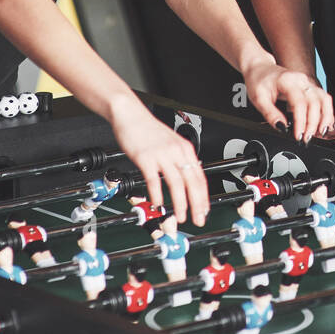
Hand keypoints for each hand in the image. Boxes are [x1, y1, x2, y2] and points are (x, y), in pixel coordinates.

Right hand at [110, 97, 207, 225]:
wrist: (130, 114)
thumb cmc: (148, 130)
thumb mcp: (170, 143)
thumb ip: (178, 160)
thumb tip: (186, 179)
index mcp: (185, 149)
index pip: (200, 177)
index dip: (204, 196)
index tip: (204, 210)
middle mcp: (176, 152)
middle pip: (192, 182)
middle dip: (197, 204)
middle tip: (198, 219)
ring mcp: (161, 154)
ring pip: (176, 183)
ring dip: (180, 203)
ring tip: (180, 217)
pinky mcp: (145, 157)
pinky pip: (154, 180)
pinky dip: (157, 194)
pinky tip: (158, 204)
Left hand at [242, 60, 334, 142]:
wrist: (260, 68)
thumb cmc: (258, 81)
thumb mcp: (258, 99)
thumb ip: (270, 114)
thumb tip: (282, 128)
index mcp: (287, 81)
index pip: (300, 103)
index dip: (301, 121)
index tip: (298, 135)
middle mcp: (301, 80)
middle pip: (315, 102)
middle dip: (314, 123)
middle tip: (307, 138)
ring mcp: (307, 83)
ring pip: (324, 99)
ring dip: (325, 117)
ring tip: (320, 133)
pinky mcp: (310, 87)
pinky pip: (324, 99)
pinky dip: (326, 113)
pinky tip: (324, 124)